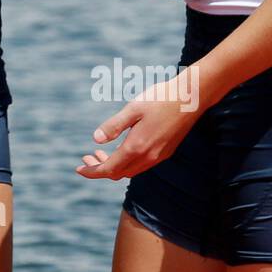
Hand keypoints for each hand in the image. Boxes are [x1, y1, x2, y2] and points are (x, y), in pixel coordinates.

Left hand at [75, 75, 202, 179]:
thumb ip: (114, 126)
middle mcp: (148, 156)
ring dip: (114, 165)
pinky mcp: (166, 152)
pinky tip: (121, 149)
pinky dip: (127, 162)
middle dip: (100, 168)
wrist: (192, 98)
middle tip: (86, 157)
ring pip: (131, 170)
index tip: (79, 168)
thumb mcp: (133, 108)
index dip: (92, 171)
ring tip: (99, 152)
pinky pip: (142, 165)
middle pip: (119, 173)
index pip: (109, 169)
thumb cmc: (160, 98)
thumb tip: (95, 140)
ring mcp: (159, 156)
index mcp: (137, 147)